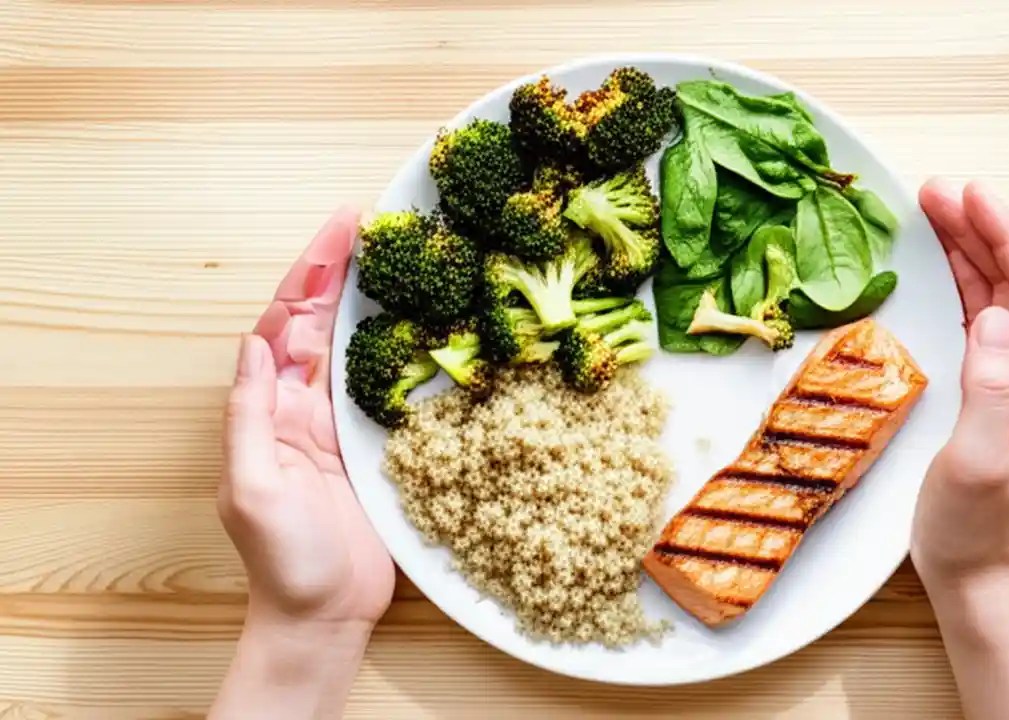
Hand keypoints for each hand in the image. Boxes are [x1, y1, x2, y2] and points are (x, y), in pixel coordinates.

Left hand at [212, 209, 393, 718]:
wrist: (324, 615)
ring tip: (390, 255)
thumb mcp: (252, 488)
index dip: (308, 277)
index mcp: (268, 412)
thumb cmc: (284, 561)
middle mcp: (301, 410)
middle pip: (317, 324)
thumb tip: (258, 345)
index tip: (339, 233)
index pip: (285, 328)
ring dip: (363, 300)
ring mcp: (338, 427)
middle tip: (366, 221)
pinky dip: (396, 350)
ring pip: (350, 347)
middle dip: (336, 271)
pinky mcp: (373, 448)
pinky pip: (382, 386)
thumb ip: (250, 416)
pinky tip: (418, 325)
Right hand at [910, 180, 1008, 586]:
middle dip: (978, 228)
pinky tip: (933, 268)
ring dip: (965, 249)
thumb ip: (989, 389)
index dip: (1004, 235)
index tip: (970, 195)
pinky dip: (953, 283)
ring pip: (992, 295)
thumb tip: (995, 319)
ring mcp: (1006, 380)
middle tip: (934, 190)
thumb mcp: (978, 461)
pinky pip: (972, 320)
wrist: (976, 574)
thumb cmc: (975, 527)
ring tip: (930, 210)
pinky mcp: (979, 391)